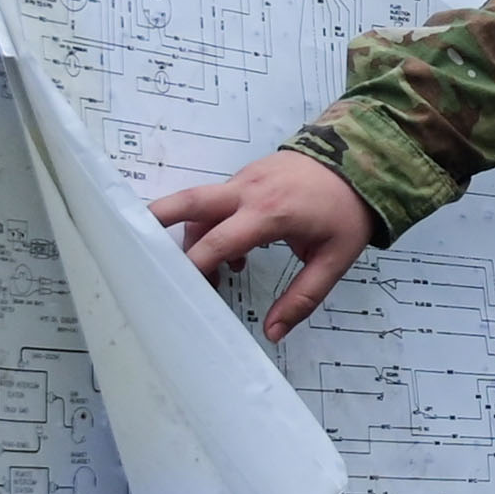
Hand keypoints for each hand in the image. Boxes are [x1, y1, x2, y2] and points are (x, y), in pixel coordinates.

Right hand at [145, 152, 374, 336]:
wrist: (361, 159)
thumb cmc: (347, 213)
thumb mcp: (335, 260)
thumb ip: (303, 298)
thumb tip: (272, 333)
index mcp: (270, 213)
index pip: (220, 240)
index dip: (195, 266)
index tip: (179, 290)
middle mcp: (248, 191)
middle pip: (190, 202)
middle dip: (156, 223)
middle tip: (133, 250)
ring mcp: (244, 180)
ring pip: (198, 204)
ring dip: (191, 238)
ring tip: (210, 280)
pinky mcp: (245, 177)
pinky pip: (214, 201)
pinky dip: (209, 226)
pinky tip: (230, 258)